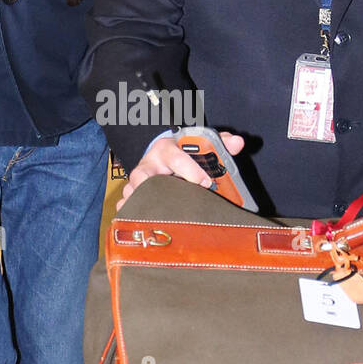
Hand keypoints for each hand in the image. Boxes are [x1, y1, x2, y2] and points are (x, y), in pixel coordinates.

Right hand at [116, 131, 245, 210]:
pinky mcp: (131, 193)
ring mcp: (137, 180)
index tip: (205, 182)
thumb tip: (238, 143)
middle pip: (143, 175)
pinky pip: (124, 203)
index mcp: (166, 149)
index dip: (190, 170)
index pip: (175, 157)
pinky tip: (136, 221)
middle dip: (156, 188)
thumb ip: (220, 143)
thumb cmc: (183, 152)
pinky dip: (127, 212)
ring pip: (132, 190)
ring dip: (142, 202)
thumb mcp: (200, 144)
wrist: (160, 155)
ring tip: (157, 215)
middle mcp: (148, 164)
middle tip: (176, 202)